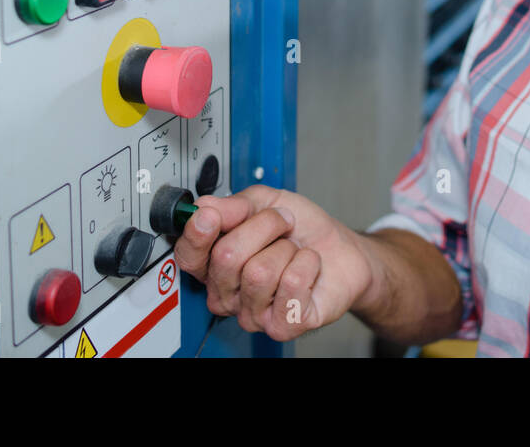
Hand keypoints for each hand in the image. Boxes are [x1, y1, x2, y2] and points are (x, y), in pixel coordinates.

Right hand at [173, 185, 375, 341]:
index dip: (197, 233)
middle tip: (283, 224)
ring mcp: (253, 314)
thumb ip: (234, 204)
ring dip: (287, 249)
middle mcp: (228, 294)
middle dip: (264, 227)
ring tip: (295, 250)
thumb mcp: (267, 203)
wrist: (341, 250)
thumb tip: (203, 206)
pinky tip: (307, 267)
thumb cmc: (301, 230)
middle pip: (226, 257)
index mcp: (215, 264)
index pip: (188, 256)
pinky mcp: (283, 326)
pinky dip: (307, 264)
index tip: (210, 214)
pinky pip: (290, 285)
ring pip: (259, 272)